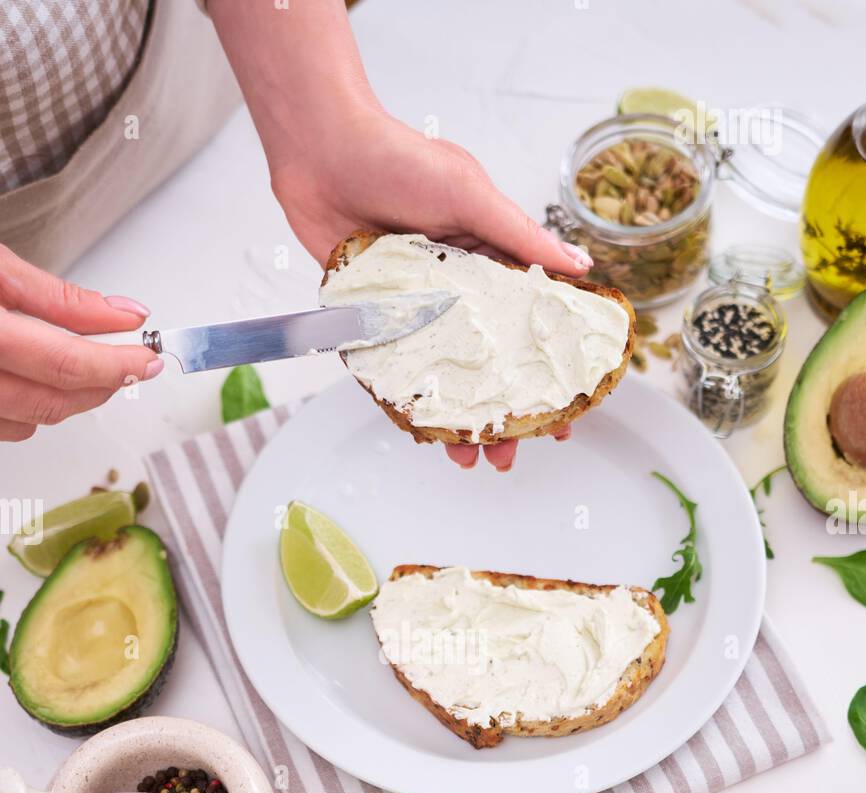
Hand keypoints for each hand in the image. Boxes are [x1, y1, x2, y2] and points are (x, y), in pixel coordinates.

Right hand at [0, 245, 161, 441]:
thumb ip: (58, 297)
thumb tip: (121, 316)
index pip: (65, 364)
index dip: (117, 364)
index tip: (149, 356)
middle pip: (50, 402)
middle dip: (100, 385)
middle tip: (132, 362)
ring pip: (27, 424)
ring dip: (65, 401)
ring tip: (84, 365)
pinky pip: (0, 428)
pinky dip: (25, 410)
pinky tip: (29, 378)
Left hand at [271, 109, 589, 471]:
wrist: (322, 153)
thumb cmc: (400, 160)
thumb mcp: (471, 195)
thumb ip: (521, 236)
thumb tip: (582, 269)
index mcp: (490, 262)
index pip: (529, 327)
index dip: (548, 371)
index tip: (564, 412)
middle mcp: (456, 291)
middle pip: (487, 364)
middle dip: (501, 413)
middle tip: (515, 452)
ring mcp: (414, 309)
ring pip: (442, 376)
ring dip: (455, 420)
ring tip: (468, 457)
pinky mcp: (373, 318)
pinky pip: (393, 369)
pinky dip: (406, 402)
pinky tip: (421, 432)